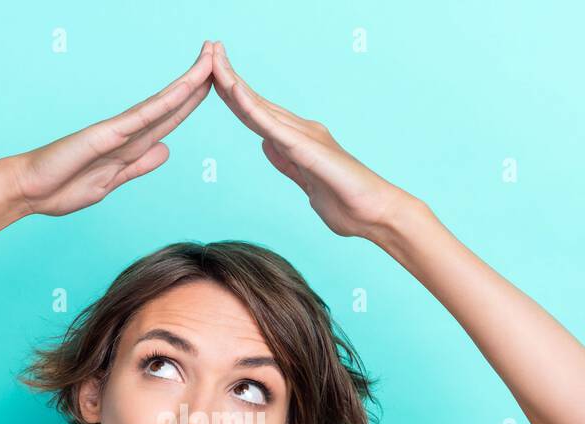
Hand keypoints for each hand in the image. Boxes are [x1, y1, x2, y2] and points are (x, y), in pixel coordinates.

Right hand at [7, 41, 214, 216]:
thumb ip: (139, 165)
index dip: (194, 101)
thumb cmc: (61, 186)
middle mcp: (129, 132)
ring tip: (211, 56)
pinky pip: (143, 116)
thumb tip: (165, 150)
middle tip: (219, 52)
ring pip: (163, 103)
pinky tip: (185, 88)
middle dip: (198, 80)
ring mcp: (119, 130)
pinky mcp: (107, 134)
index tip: (215, 82)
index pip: (171, 119)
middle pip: (172, 103)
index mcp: (132, 145)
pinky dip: (166, 101)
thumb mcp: (112, 181)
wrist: (28, 189)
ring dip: (188, 81)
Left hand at [210, 41, 407, 239]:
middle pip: (254, 102)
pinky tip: (235, 90)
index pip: (256, 114)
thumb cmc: (347, 202)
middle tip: (208, 49)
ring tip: (214, 58)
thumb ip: (286, 163)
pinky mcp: (307, 150)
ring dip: (234, 83)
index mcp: (296, 141)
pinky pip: (272, 126)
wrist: (376, 213)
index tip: (213, 75)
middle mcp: (299, 131)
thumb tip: (266, 144)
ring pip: (260, 107)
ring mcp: (304, 137)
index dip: (234, 95)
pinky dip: (252, 107)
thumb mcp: (305, 182)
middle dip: (228, 77)